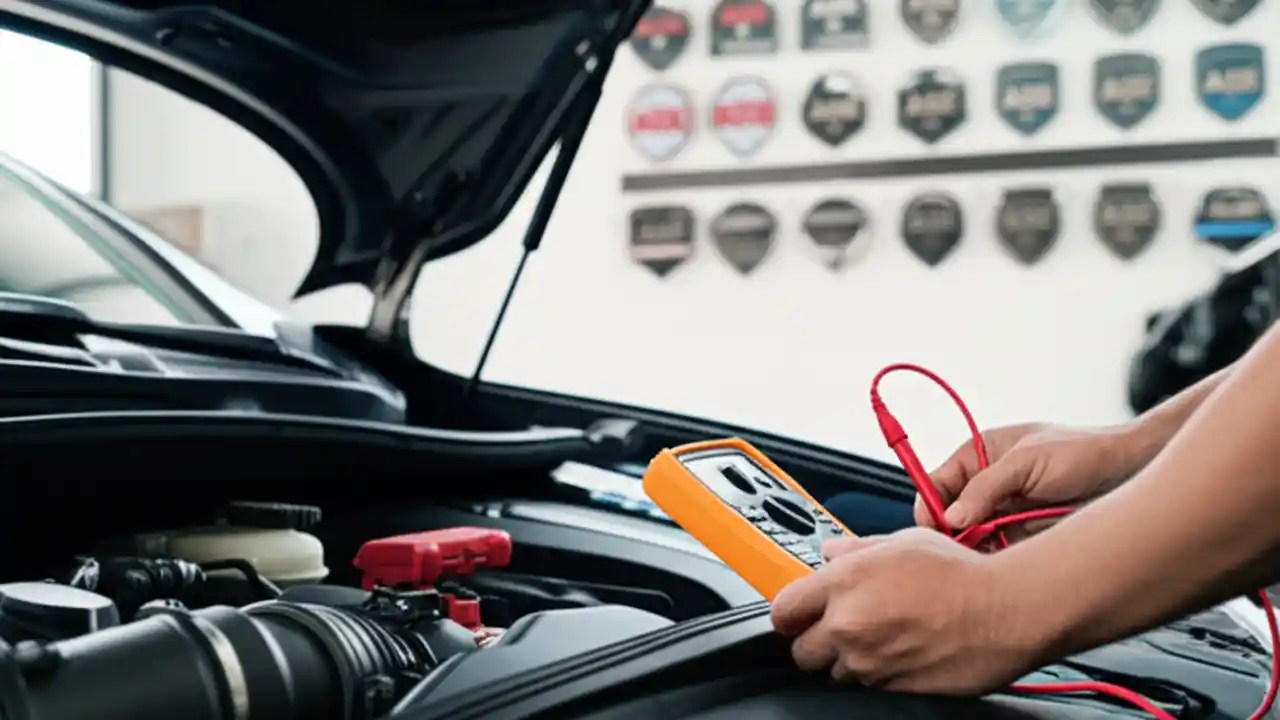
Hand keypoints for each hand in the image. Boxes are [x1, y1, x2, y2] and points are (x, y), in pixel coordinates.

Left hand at [770, 529, 1049, 693]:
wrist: (1007, 611)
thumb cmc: (961, 574)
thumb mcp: (902, 542)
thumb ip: (855, 549)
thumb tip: (830, 552)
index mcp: (844, 583)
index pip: (782, 611)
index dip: (789, 613)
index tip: (798, 612)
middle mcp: (850, 625)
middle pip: (800, 652)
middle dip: (814, 641)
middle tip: (838, 627)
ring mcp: (870, 662)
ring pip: (834, 672)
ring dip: (847, 659)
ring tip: (881, 636)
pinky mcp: (892, 687)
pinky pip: (869, 685)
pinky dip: (877, 672)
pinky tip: (902, 650)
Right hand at [919, 423, 1139, 537]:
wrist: (1127, 472)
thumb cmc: (1080, 452)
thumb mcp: (1026, 462)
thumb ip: (985, 489)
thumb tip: (951, 517)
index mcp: (977, 457)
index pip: (936, 485)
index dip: (931, 508)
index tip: (937, 530)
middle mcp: (985, 486)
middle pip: (950, 516)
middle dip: (953, 535)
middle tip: (965, 549)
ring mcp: (1002, 511)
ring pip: (972, 538)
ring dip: (976, 549)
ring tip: (989, 557)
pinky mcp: (1020, 535)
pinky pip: (997, 551)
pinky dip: (997, 559)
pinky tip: (1006, 563)